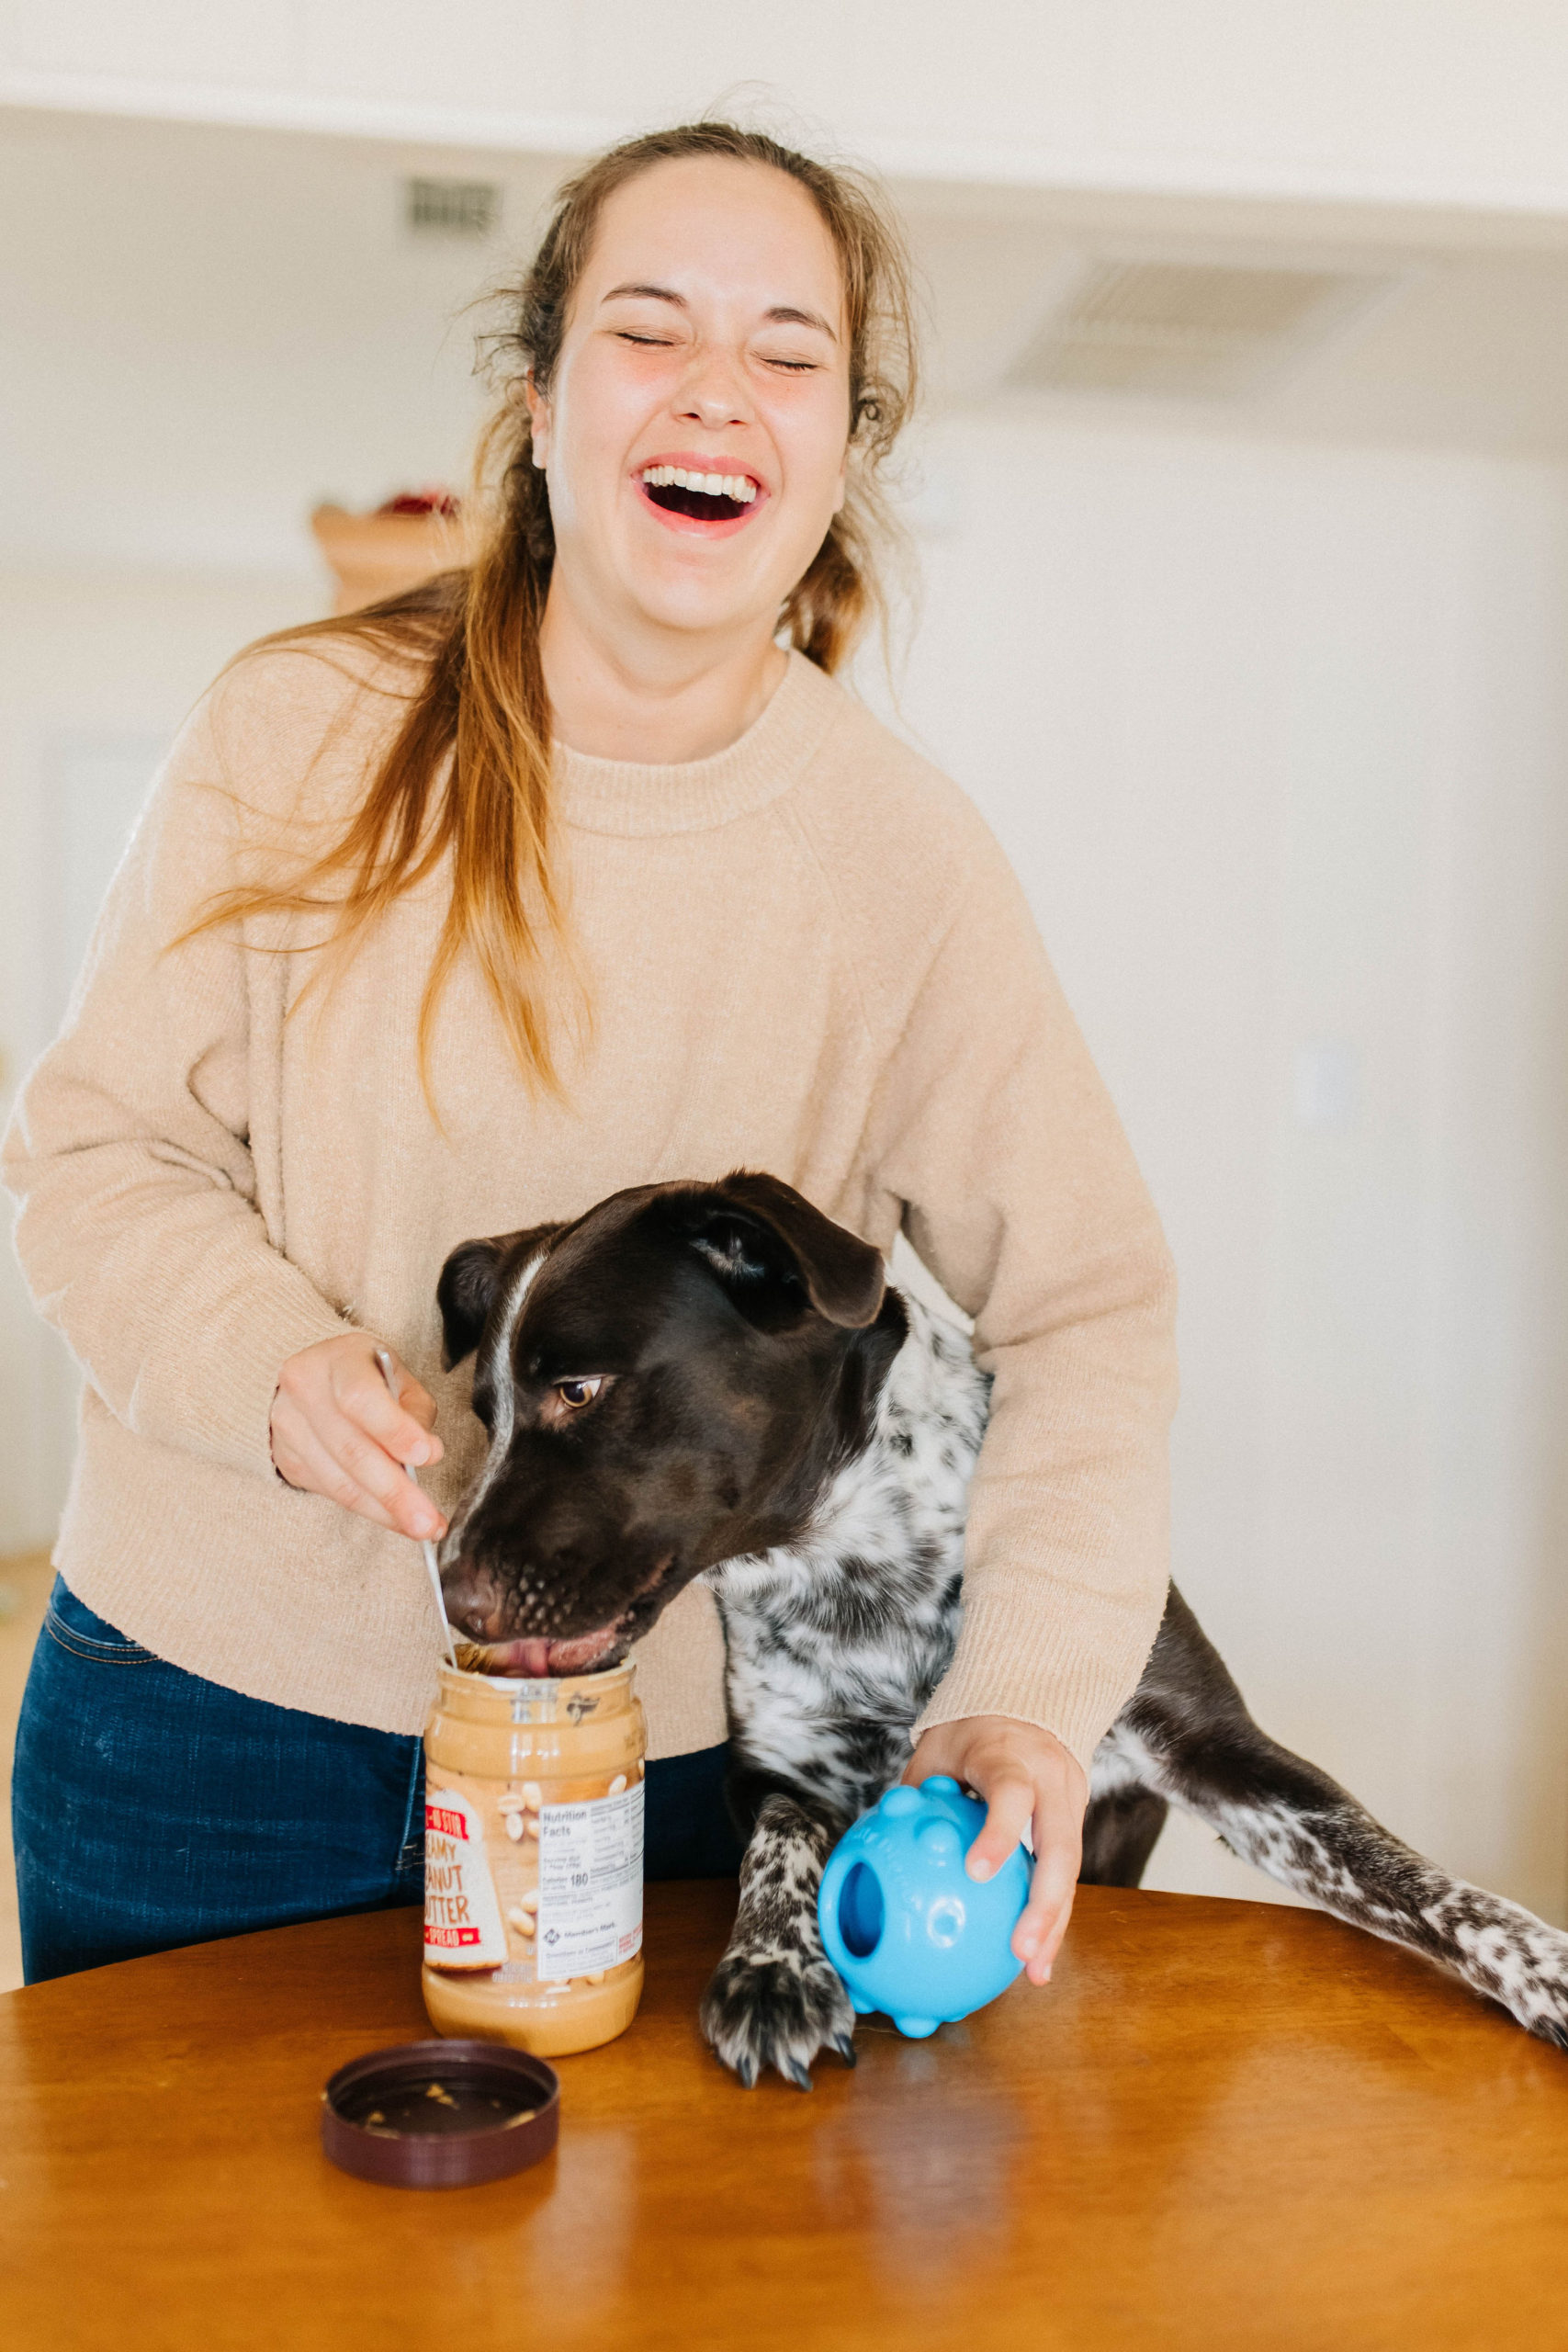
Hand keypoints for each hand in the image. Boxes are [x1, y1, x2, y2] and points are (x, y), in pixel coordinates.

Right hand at [270, 1333, 446, 1541]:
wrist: (309, 1378)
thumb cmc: (363, 1375)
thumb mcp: (396, 1375)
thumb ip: (415, 1410)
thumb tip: (427, 1454)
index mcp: (337, 1360)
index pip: (361, 1398)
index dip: (394, 1430)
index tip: (426, 1455)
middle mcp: (304, 1392)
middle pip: (351, 1451)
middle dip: (395, 1492)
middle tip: (428, 1522)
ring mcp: (289, 1428)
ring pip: (341, 1482)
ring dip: (385, 1512)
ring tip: (421, 1528)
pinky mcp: (288, 1461)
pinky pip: (333, 1493)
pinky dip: (370, 1510)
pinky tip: (396, 1519)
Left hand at [903, 1716, 1086, 1986]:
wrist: (1037, 1699)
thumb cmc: (974, 1726)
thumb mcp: (938, 1744)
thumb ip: (917, 1788)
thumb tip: (878, 1837)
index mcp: (1011, 1758)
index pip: (1010, 1795)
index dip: (998, 1834)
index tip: (975, 1872)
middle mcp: (1051, 1781)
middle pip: (1059, 1847)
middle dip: (1044, 1903)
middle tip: (1020, 1949)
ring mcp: (1072, 1800)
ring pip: (1071, 1868)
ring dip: (1055, 1922)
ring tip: (1034, 1972)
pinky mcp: (1078, 1819)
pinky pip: (1068, 1871)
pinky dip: (1055, 1914)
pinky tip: (1035, 1957)